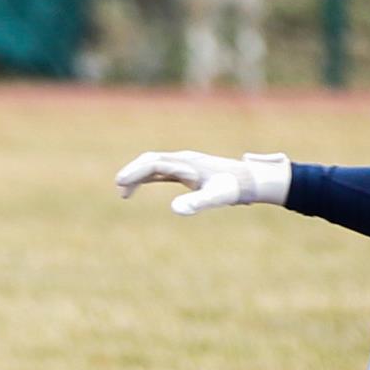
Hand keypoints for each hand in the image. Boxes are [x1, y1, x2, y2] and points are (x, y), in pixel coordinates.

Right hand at [114, 150, 291, 214]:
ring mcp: (184, 164)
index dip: (136, 173)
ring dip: (137, 175)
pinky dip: (146, 177)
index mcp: (186, 163)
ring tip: (124, 192)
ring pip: (153, 165)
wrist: (250, 179)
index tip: (121, 184)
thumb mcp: (217, 197)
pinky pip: (161, 170)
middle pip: (150, 160)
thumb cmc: (233, 187)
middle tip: (119, 188)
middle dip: (132, 172)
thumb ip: (197, 202)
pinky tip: (140, 186)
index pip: (154, 164)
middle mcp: (183, 160)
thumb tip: (175, 209)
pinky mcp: (187, 171)